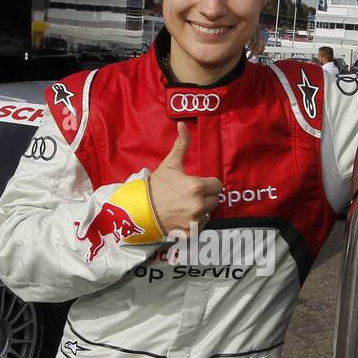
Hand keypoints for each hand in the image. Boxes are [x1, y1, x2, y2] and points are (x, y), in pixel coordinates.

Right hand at [147, 122, 222, 237]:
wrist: (140, 210)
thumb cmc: (156, 186)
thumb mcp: (170, 164)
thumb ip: (181, 144)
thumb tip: (182, 124)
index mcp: (197, 187)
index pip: (217, 185)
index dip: (208, 183)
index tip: (196, 184)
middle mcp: (199, 205)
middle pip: (214, 200)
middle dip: (205, 196)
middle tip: (189, 195)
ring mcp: (194, 221)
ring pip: (208, 213)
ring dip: (201, 209)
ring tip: (185, 205)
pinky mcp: (190, 233)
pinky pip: (201, 226)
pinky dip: (194, 222)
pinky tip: (182, 216)